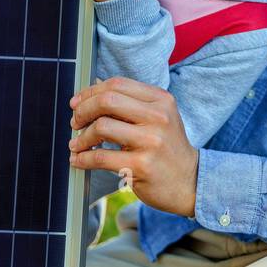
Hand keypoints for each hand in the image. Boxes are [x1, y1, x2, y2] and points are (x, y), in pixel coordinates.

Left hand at [67, 77, 198, 217]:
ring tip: (77, 145)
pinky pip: (101, 157)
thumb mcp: (158, 118)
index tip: (78, 103)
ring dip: (81, 138)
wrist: (190, 182)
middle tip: (76, 122)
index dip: (91, 92)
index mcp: (162, 100)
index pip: (118, 84)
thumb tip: (95, 85)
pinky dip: (83, 158)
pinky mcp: (141, 166)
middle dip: (83, 111)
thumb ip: (130, 102)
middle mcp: (159, 117)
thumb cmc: (168, 148)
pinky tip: (78, 160)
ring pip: (102, 127)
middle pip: (108, 101)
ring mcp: (151, 142)